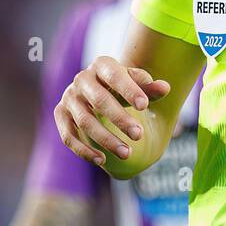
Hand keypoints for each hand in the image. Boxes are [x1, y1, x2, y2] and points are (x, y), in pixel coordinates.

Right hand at [54, 57, 170, 166]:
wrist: (100, 90)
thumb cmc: (124, 87)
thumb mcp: (138, 85)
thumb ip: (150, 88)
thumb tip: (165, 88)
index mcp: (102, 65)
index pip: (114, 75)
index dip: (129, 90)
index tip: (144, 106)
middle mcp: (82, 79)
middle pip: (99, 100)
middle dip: (120, 119)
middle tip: (139, 135)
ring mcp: (69, 97)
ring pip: (85, 121)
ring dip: (106, 139)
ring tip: (127, 153)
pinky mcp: (60, 115)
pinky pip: (68, 135)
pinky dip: (84, 149)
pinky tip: (103, 160)